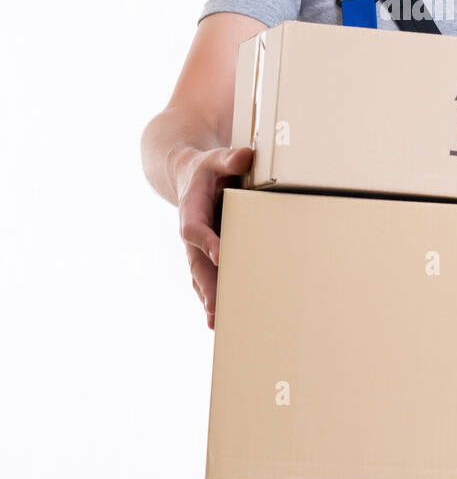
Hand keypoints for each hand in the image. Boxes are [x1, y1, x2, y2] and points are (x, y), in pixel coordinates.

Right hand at [177, 145, 253, 329]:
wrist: (188, 175)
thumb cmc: (207, 168)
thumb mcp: (216, 157)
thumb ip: (229, 158)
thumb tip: (246, 155)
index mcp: (191, 209)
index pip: (194, 229)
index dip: (206, 242)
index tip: (221, 256)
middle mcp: (191, 233)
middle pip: (195, 263)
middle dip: (206, 285)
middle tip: (216, 308)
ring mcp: (196, 247)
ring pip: (200, 276)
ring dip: (208, 298)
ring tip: (217, 323)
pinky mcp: (204, 254)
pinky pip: (206, 277)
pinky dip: (211, 296)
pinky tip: (220, 318)